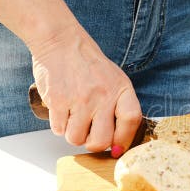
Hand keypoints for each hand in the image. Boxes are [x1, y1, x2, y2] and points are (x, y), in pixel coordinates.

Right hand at [30, 26, 141, 155]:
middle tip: (90, 135)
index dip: (125, 139)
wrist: (61, 43)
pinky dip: (59, 125)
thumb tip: (119, 141)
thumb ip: (120, 105)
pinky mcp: (58, 101)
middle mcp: (102, 95)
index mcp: (121, 89)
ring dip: (73, 134)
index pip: (131, 120)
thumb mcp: (115, 78)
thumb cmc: (88, 64)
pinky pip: (58, 129)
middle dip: (93, 144)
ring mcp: (80, 99)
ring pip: (76, 139)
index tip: (118, 147)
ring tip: (74, 119)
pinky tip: (62, 111)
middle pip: (101, 140)